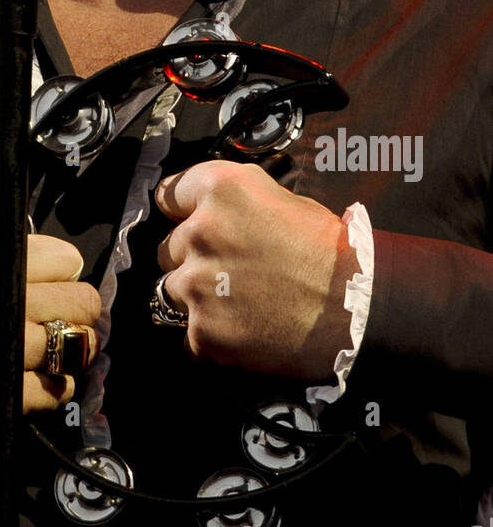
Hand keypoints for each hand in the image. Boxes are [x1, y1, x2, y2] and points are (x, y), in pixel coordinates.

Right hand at [0, 235, 100, 482]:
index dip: (65, 278)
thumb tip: (59, 270)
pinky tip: (29, 387)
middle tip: (65, 328)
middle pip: (79, 300)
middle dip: (80, 317)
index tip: (56, 290)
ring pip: (75, 344)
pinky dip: (52, 392)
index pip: (63, 257)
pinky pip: (57, 388)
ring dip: (71, 356)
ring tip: (51, 359)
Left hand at [154, 160, 357, 379]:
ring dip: (197, 297)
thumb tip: (206, 204)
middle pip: (169, 247)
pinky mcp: (203, 331)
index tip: (186, 221)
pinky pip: (187, 335)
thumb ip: (235, 198)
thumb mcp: (283, 200)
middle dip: (194, 258)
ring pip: (171, 290)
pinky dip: (209, 336)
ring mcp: (198, 284)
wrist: (357, 309)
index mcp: (222, 190)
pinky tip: (242, 330)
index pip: (168, 195)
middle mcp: (201, 231)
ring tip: (238, 302)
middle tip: (232, 270)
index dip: (181, 211)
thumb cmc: (330, 253)